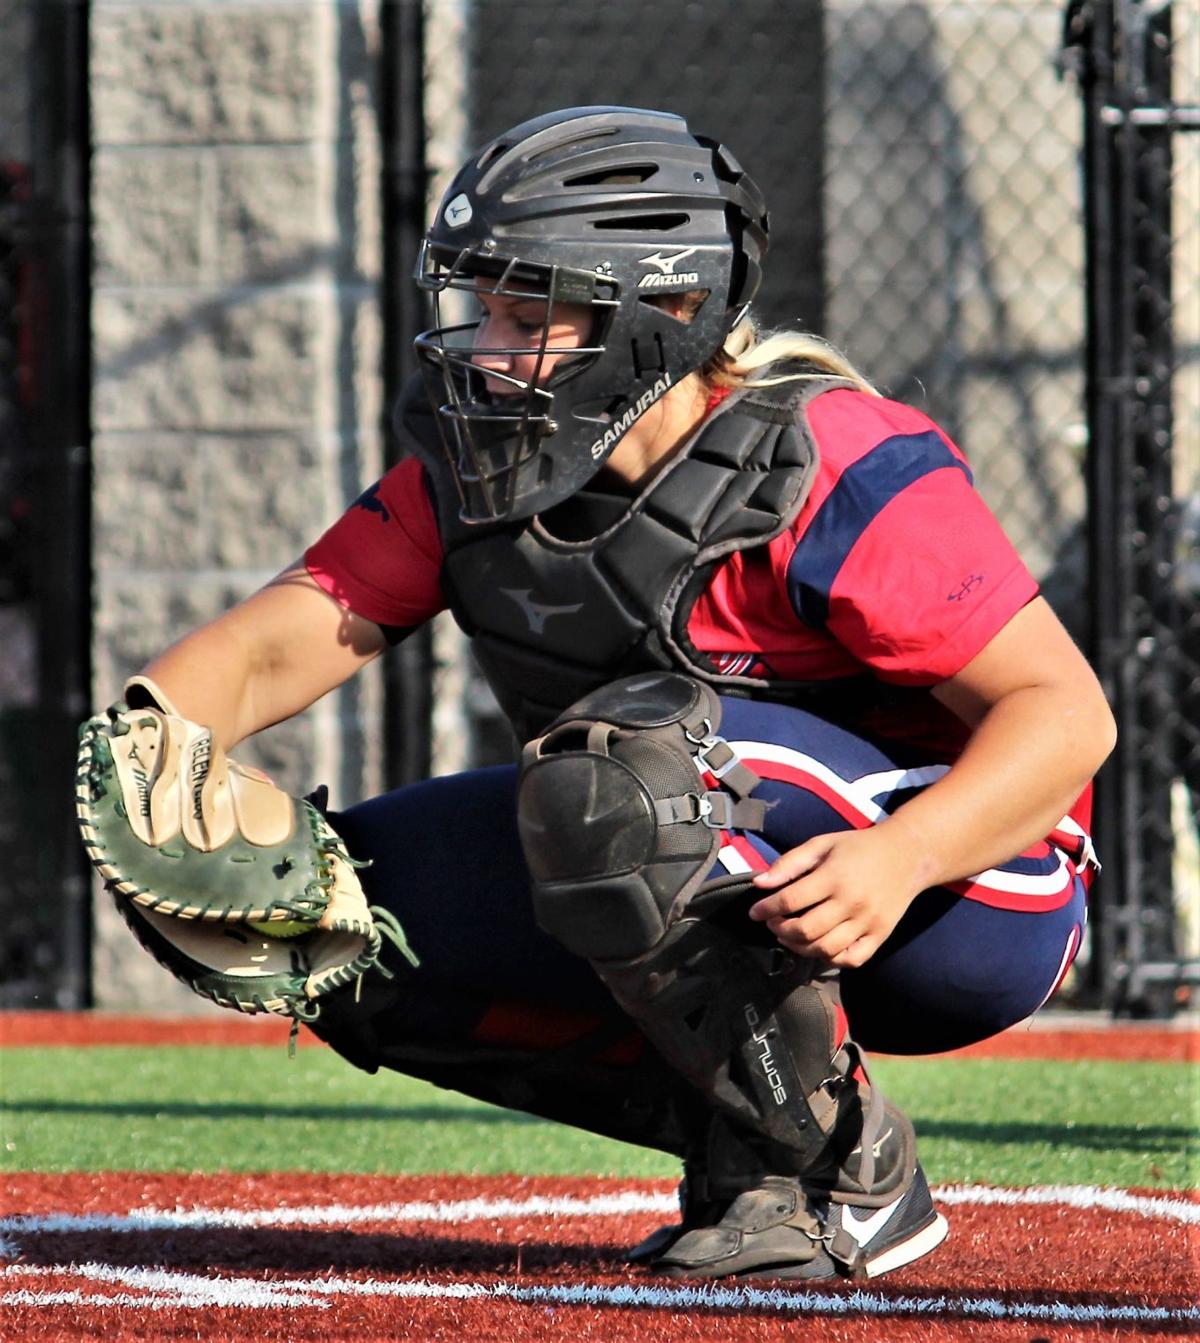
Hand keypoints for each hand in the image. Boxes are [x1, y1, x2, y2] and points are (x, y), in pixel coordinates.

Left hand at [747, 821, 932, 967]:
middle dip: (780, 929)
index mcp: (835, 876)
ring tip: (788, 935)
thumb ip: (789, 863)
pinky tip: (817, 946)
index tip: (754, 912)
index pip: (791, 900)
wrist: (907, 855)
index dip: (766, 909)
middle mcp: (852, 902)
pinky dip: (829, 959)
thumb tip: (759, 884)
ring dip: (798, 947)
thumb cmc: (858, 847)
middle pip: (806, 930)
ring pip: (825, 949)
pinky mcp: (880, 936)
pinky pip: (851, 960)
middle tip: (772, 923)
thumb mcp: (822, 844)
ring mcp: (868, 922)